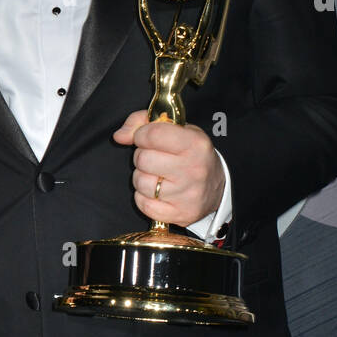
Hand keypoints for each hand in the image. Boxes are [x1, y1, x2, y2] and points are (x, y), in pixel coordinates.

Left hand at [112, 111, 223, 228]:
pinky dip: (144, 197)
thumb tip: (119, 136)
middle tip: (154, 158)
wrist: (217, 189)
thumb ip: (143, 122)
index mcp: (195, 144)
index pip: (152, 134)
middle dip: (142, 156)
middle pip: (143, 159)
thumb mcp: (178, 130)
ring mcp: (186, 194)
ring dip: (142, 177)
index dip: (141, 135)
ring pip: (140, 182)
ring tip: (156, 175)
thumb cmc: (192, 155)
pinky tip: (157, 191)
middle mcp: (193, 169)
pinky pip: (143, 204)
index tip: (145, 138)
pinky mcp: (179, 214)